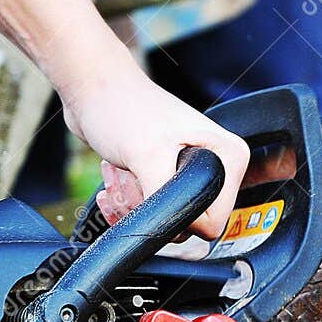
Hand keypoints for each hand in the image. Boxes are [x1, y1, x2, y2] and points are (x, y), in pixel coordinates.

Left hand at [62, 67, 249, 256]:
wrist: (93, 91)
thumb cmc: (122, 108)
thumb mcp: (147, 156)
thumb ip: (165, 199)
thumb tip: (168, 229)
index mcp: (228, 157)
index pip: (213, 221)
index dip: (177, 216)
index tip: (152, 188)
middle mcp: (216, 165)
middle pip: (186, 223)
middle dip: (148, 206)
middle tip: (131, 174)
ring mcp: (190, 172)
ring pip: (164, 219)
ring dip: (132, 202)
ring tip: (120, 170)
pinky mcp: (166, 177)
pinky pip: (149, 211)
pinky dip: (125, 202)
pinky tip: (114, 178)